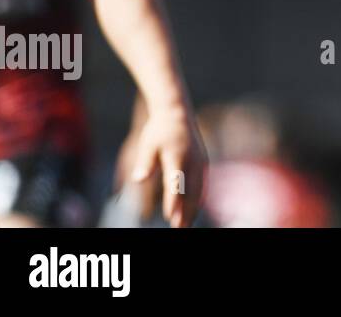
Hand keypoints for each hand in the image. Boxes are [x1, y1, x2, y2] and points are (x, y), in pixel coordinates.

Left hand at [125, 105, 206, 227]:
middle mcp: (192, 161)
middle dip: (185, 211)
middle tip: (179, 228)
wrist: (177, 112)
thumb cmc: (159, 130)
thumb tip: (137, 179)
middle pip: (190, 191)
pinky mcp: (203, 162)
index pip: (175, 183)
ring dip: (192, 208)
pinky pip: (202, 185)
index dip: (173, 200)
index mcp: (177, 156)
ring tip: (185, 225)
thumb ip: (144, 163)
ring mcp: (200, 162)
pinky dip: (198, 199)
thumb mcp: (147, 144)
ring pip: (198, 190)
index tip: (169, 216)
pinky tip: (192, 210)